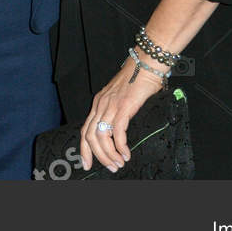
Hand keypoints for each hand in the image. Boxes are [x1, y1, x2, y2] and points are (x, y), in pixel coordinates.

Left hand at [80, 53, 166, 172]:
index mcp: (99, 103)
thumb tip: (118, 133)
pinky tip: (126, 153)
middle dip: (98, 156)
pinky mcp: (124, 106)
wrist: (147, 62)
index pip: (85, 130)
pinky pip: (117, 132)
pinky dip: (120, 146)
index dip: (84, 149)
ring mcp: (111, 105)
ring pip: (101, 136)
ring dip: (109, 154)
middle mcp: (101, 104)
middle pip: (90, 136)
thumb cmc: (138, 78)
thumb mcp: (121, 97)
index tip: (87, 163)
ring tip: (119, 163)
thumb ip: (116, 111)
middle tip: (110, 168)